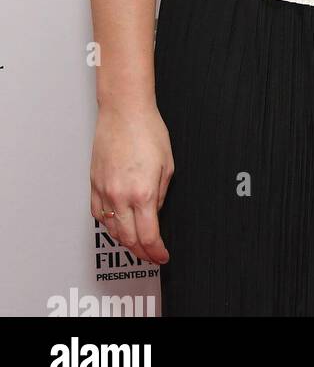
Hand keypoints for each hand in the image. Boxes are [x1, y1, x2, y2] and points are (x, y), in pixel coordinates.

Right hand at [90, 102, 173, 264]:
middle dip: (142, 252)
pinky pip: (99, 215)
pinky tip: (117, 225)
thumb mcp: (168, 164)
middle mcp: (121, 196)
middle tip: (152, 255)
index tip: (162, 255)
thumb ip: (161, 193)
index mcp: (143, 192)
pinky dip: (109, 225)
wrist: (124, 111)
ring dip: (125, 241)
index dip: (156, 252)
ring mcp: (104, 191)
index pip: (148, 236)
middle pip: (129, 239)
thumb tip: (155, 211)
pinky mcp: (93, 185)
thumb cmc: (147, 130)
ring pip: (112, 230)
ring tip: (137, 244)